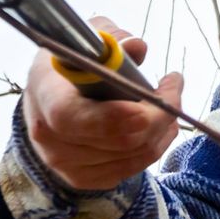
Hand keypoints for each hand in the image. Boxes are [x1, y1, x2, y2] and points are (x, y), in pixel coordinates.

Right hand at [22, 16, 184, 190]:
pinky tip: (156, 125)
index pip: (71, 116)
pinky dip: (154, 146)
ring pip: (133, 155)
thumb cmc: (71, 64)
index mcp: (45, 95)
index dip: (115, 114)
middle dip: (159, 113)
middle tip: (174, 87)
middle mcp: (49, 137)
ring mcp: (65, 164)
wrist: (46, 99)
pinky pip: (132, 168)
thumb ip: (112, 39)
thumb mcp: (87, 40)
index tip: (154, 90)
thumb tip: (137, 47)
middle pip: (117, 139)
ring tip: (169, 103)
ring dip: (162, 129)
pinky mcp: (83, 179)